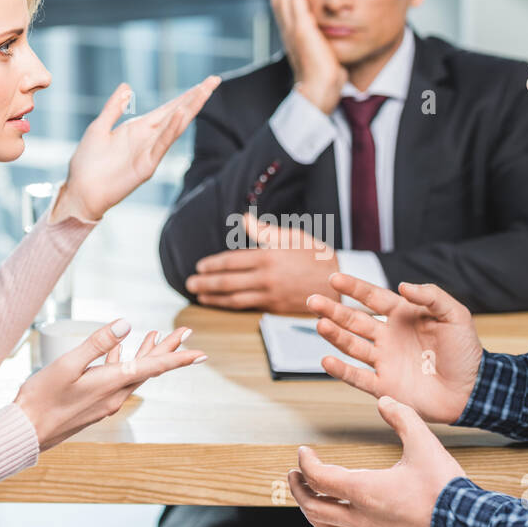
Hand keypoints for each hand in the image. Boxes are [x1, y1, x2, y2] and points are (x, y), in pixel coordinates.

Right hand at [13, 319, 205, 452]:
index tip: (199, 352)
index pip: (153, 367)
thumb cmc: (41, 399)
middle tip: (185, 332)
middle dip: (167, 349)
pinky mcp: (95, 404)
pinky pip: (118, 380)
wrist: (25, 433)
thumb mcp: (67, 365)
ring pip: (134, 374)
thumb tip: (126, 324)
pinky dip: (122, 363)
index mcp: (111, 384)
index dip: (177, 357)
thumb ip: (97, 343)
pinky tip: (118, 353)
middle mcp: (114, 395)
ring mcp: (105, 401)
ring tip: (155, 335)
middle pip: (148, 368)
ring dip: (146, 354)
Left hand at [53, 75, 221, 222]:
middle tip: (215, 80)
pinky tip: (181, 116)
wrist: (80, 191)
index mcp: (139, 128)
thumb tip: (126, 86)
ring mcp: (149, 152)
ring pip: (174, 127)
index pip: (168, 108)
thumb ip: (113, 107)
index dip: (186, 95)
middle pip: (177, 114)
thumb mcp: (99, 127)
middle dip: (196, 97)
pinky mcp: (146, 167)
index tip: (204, 82)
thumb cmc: (87, 162)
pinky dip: (171, 130)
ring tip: (204, 92)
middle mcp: (148, 138)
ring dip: (189, 110)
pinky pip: (161, 145)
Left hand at [186, 212, 339, 311]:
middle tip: (189, 283)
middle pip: (228, 281)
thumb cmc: (316, 256)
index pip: (232, 261)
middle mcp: (266, 277)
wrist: (338, 284)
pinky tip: (221, 304)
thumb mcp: (293, 237)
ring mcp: (270, 295)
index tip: (199, 266)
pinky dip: (230, 306)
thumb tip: (243, 218)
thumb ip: (265, 231)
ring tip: (199, 296)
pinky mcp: (275, 308)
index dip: (213, 265)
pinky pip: (247, 307)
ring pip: (234, 298)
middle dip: (206, 283)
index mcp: (269, 256)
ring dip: (214, 298)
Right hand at [270, 0, 346, 114]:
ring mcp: (292, 30)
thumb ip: (328, 43)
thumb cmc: (326, 78)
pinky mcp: (301, 29)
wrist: (320, 91)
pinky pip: (294, 0)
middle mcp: (289, 31)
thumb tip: (338, 39)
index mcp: (295, 37)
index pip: (286, 8)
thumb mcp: (327, 55)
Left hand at [288, 395, 465, 526]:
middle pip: (315, 509)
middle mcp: (364, 520)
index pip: (319, 477)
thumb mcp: (425, 445)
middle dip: (299, 490)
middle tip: (295, 478)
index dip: (306, 463)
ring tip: (312, 506)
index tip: (303, 453)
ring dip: (316, 518)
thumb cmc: (447, 492)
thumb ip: (402, 418)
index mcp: (365, 491)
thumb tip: (384, 402)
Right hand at [306, 273, 482, 423]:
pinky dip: (341, 370)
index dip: (354, 288)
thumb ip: (431, 296)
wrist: (473, 390)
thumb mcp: (455, 315)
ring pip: (352, 345)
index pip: (373, 297)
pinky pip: (358, 377)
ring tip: (320, 324)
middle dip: (333, 310)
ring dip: (335, 335)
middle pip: (354, 320)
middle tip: (312, 300)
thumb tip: (402, 285)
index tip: (334, 278)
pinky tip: (327, 359)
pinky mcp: (384, 387)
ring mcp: (385, 362)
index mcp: (404, 317)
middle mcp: (389, 337)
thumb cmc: (466, 351)